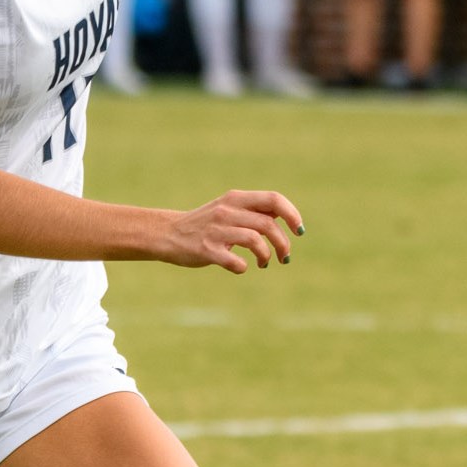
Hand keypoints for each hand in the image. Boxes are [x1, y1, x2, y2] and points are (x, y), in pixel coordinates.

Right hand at [158, 189, 303, 273]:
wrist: (167, 234)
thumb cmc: (205, 224)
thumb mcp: (228, 208)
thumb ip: (253, 211)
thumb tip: (284, 216)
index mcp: (235, 199)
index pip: (274, 199)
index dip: (292, 215)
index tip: (299, 231)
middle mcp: (227, 211)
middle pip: (268, 224)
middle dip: (283, 244)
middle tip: (285, 257)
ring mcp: (216, 231)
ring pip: (255, 241)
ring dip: (266, 256)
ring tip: (264, 263)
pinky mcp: (207, 250)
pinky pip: (235, 262)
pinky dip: (243, 267)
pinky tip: (241, 268)